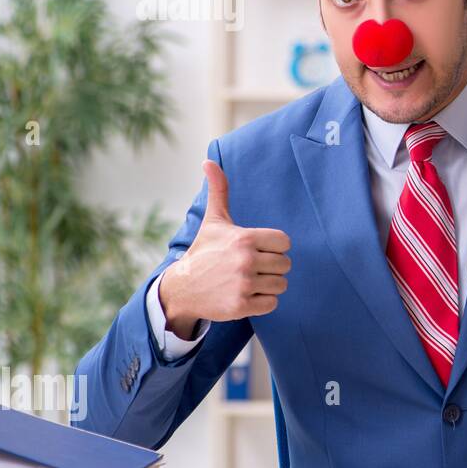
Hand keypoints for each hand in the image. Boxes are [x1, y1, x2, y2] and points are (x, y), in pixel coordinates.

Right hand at [158, 160, 291, 336]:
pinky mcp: (241, 306)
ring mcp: (243, 284)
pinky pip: (272, 303)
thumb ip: (219, 190)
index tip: (257, 250)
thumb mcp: (213, 221)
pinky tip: (245, 295)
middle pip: (285, 265)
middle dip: (272, 267)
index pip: (284, 242)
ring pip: (281, 285)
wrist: (181, 288)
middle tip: (251, 267)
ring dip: (268, 285)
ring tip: (248, 281)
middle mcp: (245, 260)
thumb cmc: (204, 251)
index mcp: (245, 238)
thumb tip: (208, 161)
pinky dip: (262, 302)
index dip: (274, 247)